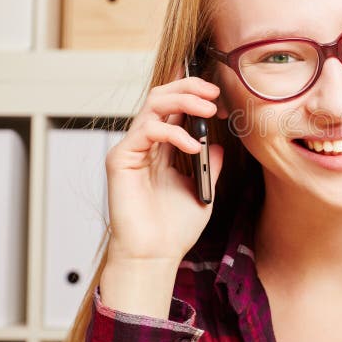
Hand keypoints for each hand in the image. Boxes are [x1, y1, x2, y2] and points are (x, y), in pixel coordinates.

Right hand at [104, 66, 224, 266]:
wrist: (156, 255)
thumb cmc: (174, 228)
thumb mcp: (203, 188)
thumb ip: (208, 163)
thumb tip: (215, 141)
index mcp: (163, 147)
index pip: (174, 106)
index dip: (195, 92)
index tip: (221, 97)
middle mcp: (146, 143)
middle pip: (162, 94)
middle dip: (190, 86)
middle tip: (215, 93)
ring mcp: (132, 149)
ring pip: (154, 103)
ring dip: (185, 100)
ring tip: (210, 110)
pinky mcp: (121, 159)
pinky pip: (147, 130)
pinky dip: (173, 132)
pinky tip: (192, 146)